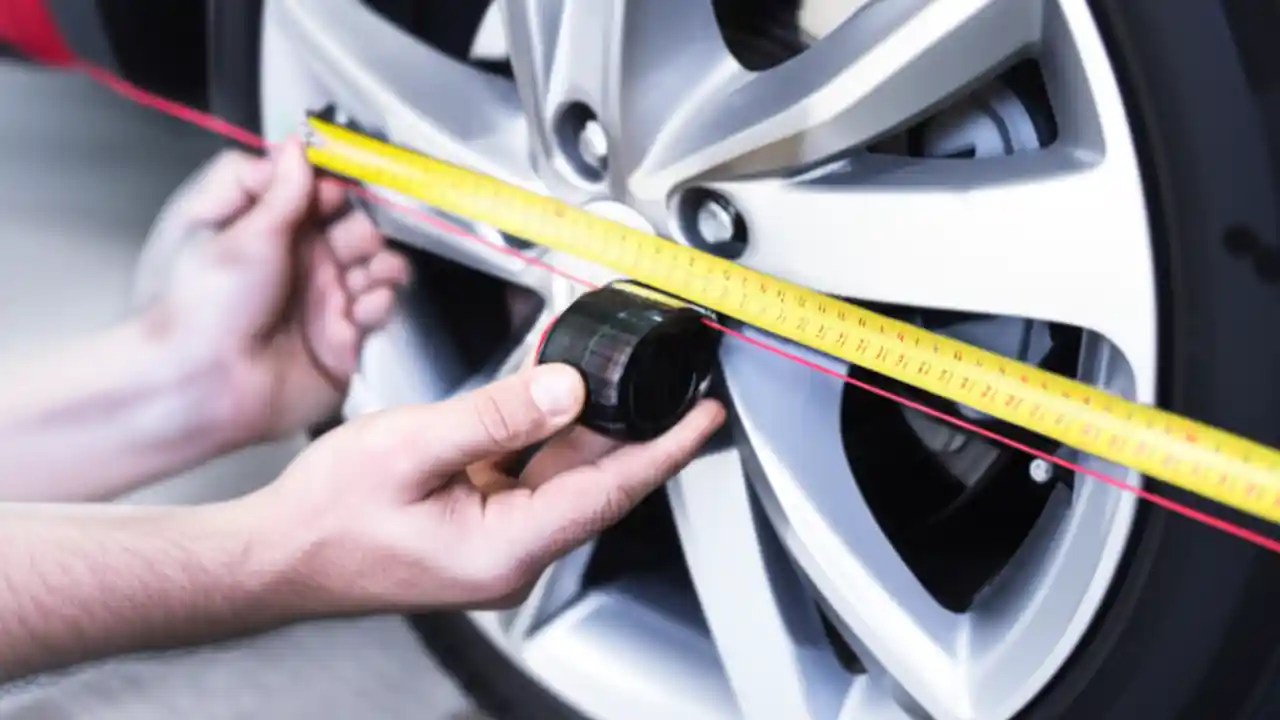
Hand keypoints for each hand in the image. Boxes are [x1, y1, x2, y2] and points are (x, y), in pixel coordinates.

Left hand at [133, 138, 409, 445]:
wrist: (198, 386)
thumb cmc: (197, 308)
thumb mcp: (235, 232)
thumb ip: (277, 189)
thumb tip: (297, 147)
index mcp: (266, 229)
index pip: (316, 193)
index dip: (336, 187)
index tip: (341, 190)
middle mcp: (298, 263)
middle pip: (355, 227)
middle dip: (364, 228)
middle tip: (354, 240)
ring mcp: (322, 302)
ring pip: (377, 267)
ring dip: (382, 264)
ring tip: (372, 273)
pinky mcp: (343, 341)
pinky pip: (381, 311)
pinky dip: (382, 303)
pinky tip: (365, 306)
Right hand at [245, 364, 724, 613]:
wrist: (274, 554)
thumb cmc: (326, 518)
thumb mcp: (414, 447)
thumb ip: (500, 416)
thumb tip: (568, 387)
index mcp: (507, 548)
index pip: (613, 492)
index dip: (666, 449)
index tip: (705, 416)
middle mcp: (511, 553)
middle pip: (592, 478)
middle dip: (623, 421)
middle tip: (656, 369)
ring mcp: (495, 542)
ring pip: (559, 472)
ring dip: (577, 422)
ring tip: (593, 369)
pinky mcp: (477, 526)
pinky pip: (525, 473)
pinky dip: (537, 433)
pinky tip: (541, 393)